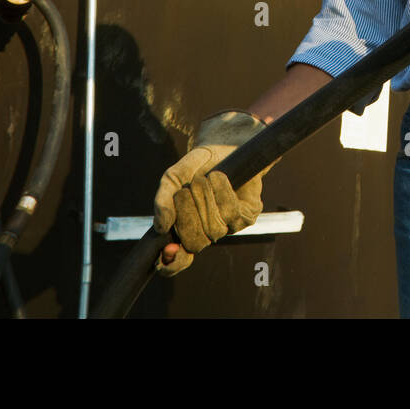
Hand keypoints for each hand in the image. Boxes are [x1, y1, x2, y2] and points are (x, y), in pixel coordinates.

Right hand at [152, 110, 276, 275]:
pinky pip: (230, 210)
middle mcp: (209, 234)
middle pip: (195, 241)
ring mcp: (231, 227)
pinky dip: (220, 189)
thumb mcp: (174, 178)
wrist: (226, 146)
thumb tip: (160, 227)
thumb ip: (163, 200)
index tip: (167, 250)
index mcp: (188, 231)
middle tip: (186, 191)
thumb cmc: (198, 166)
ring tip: (202, 180)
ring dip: (203, 198)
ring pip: (213, 225)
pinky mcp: (248, 215)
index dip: (171, 264)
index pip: (178, 262)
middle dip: (187, 213)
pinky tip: (218, 176)